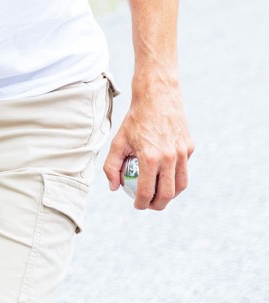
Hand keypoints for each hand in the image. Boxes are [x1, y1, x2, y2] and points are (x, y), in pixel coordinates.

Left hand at [103, 84, 192, 209]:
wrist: (157, 96)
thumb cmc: (134, 119)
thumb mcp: (118, 141)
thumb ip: (112, 166)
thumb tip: (114, 188)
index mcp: (150, 157)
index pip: (147, 190)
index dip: (141, 202)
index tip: (136, 205)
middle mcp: (170, 157)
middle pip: (168, 194)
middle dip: (158, 205)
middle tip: (149, 205)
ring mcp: (182, 153)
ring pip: (181, 185)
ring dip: (171, 195)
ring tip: (159, 195)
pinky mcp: (189, 148)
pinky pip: (184, 169)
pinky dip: (175, 176)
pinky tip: (165, 174)